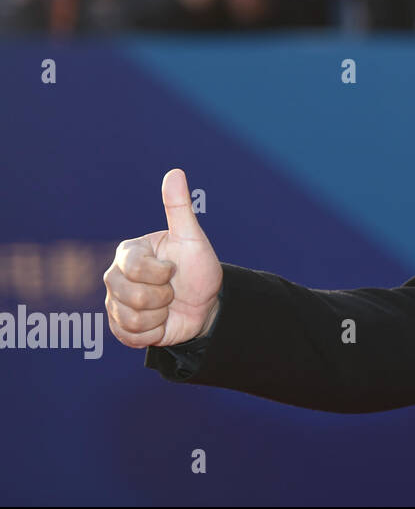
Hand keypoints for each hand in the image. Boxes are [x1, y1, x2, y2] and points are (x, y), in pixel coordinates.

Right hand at [104, 169, 222, 347]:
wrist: (206, 306)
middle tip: (171, 290)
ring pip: (130, 317)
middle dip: (162, 297)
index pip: (135, 268)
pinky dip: (153, 332)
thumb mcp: (193, 239)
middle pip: (130, 295)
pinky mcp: (119, 328)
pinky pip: (130, 336)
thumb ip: (179, 208)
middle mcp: (115, 277)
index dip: (161, 274)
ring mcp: (114, 303)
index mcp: (128, 253)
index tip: (173, 270)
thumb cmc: (198, 269)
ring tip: (167, 306)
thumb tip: (174, 172)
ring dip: (159, 316)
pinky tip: (161, 322)